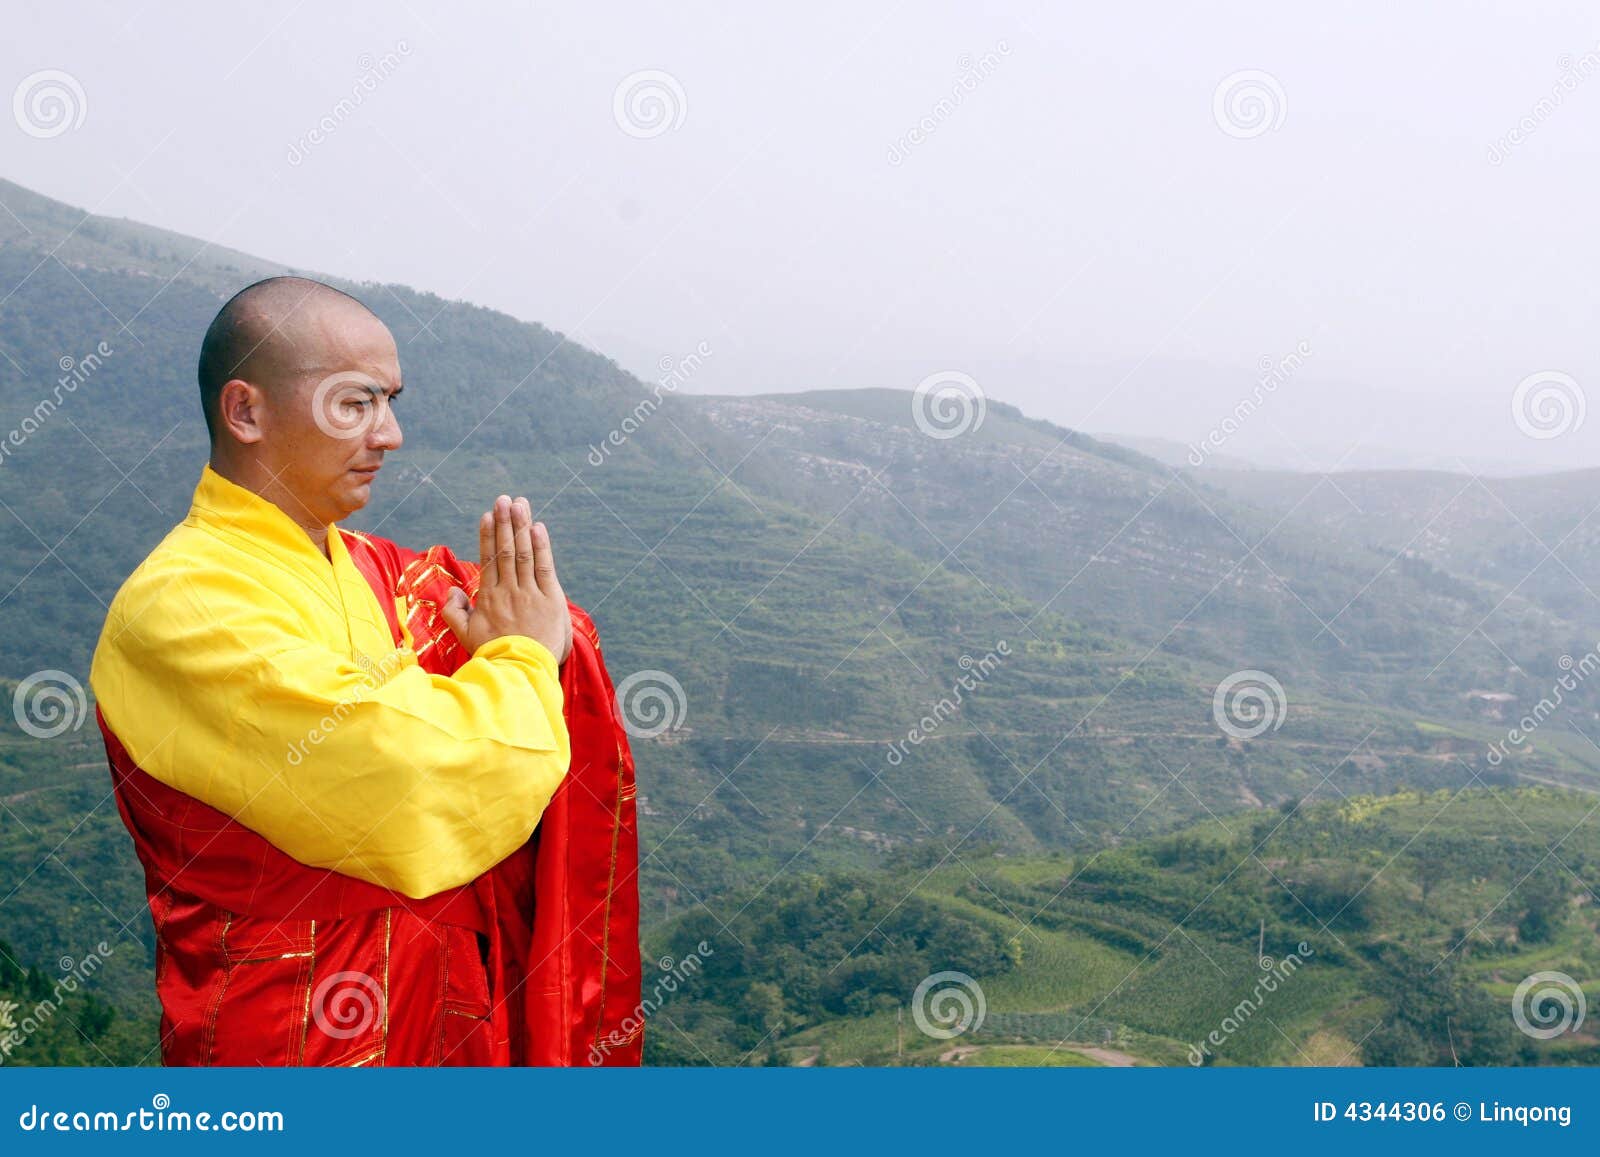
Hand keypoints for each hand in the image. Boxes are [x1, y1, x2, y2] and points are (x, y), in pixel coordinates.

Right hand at [440, 495, 571, 663]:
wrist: (518, 672)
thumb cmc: (492, 654)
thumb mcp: (465, 635)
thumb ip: (454, 612)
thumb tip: (452, 591)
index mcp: (488, 597)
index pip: (488, 559)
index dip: (488, 535)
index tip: (488, 515)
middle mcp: (508, 591)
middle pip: (505, 550)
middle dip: (504, 523)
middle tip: (504, 499)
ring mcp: (529, 594)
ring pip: (523, 554)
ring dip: (521, 527)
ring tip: (519, 504)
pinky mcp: (549, 600)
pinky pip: (544, 568)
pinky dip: (541, 547)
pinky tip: (538, 528)